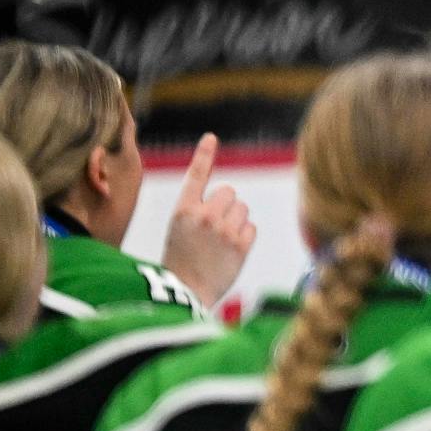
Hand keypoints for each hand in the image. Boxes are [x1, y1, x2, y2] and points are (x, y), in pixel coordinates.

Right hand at [161, 134, 253, 308]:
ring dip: (236, 220)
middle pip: (229, 192)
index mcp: (182, 210)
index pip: (196, 176)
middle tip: (214, 226)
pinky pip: (251, 227)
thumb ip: (197, 212)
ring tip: (220, 241)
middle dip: (226, 205)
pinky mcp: (241, 244)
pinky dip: (244, 236)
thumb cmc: (181, 263)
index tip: (212, 138)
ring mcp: (224, 229)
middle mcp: (204, 215)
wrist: (185, 293)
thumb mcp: (178, 230)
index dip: (204, 155)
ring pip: (242, 208)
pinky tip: (230, 250)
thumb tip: (228, 199)